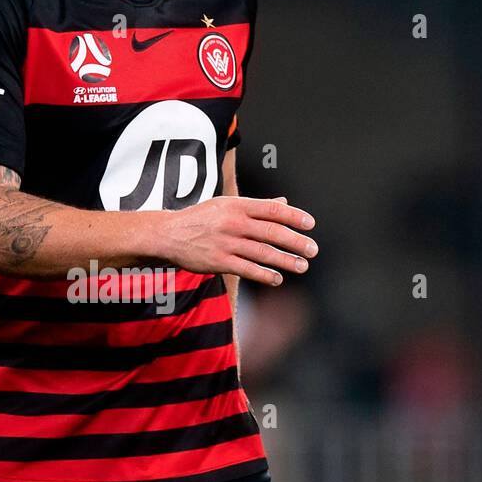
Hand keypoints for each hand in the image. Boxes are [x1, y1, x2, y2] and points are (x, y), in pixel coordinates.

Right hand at [162, 194, 317, 286]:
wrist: (168, 234)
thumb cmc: (201, 218)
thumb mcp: (226, 205)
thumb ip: (256, 206)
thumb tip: (283, 203)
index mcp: (237, 205)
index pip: (272, 209)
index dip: (293, 216)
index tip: (310, 224)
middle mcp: (233, 223)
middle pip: (272, 232)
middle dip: (296, 242)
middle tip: (313, 250)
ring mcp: (226, 243)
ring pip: (263, 253)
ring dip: (286, 261)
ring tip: (302, 266)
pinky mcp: (219, 262)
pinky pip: (247, 269)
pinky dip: (265, 275)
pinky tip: (277, 279)